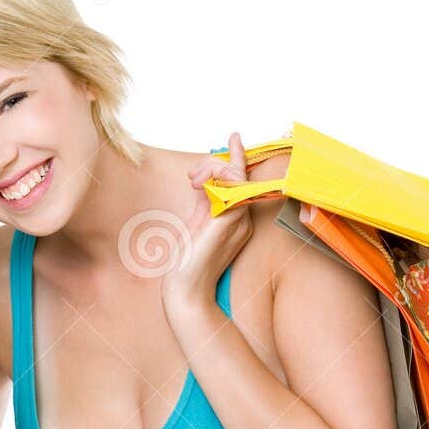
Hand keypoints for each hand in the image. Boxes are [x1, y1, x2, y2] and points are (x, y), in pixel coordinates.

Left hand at [161, 132, 255, 325]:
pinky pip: (231, 185)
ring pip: (234, 175)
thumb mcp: (195, 224)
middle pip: (236, 173)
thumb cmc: (187, 264)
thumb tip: (200, 177)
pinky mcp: (229, 220)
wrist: (186, 291)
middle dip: (212, 163)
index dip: (235, 157)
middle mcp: (242, 218)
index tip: (233, 136)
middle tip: (191, 176)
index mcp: (235, 219)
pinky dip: (214, 176)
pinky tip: (197, 183)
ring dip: (210, 168)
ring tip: (191, 181)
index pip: (239, 180)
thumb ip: (202, 200)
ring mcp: (239, 220)